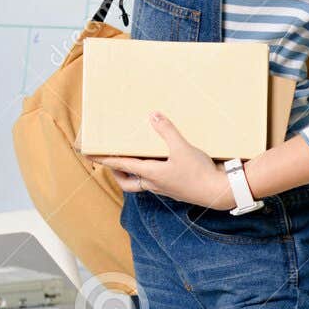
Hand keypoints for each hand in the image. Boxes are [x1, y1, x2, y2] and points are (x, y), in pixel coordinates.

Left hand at [94, 113, 235, 208]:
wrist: (219, 192)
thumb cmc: (199, 172)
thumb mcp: (182, 148)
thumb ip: (167, 131)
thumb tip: (153, 115)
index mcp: (151, 174)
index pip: (121, 165)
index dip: (105, 159)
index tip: (89, 155)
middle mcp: (154, 184)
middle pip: (127, 182)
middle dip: (116, 172)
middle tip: (111, 161)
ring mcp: (164, 189)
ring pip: (141, 183)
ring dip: (133, 174)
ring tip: (133, 160)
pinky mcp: (175, 190)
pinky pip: (155, 183)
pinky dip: (150, 174)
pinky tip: (158, 164)